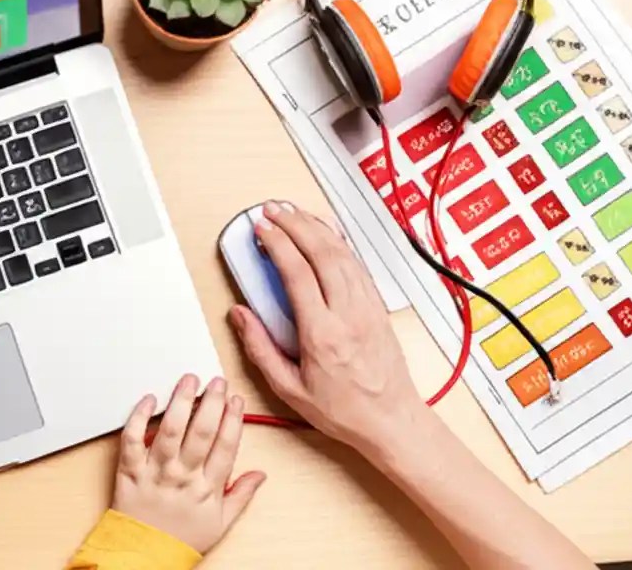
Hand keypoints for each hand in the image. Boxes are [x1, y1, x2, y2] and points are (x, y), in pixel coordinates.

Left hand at [112, 374, 265, 553]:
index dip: (232, 420)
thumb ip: (242, 495)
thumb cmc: (181, 540)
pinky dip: (139, 417)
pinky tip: (149, 399)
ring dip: (181, 401)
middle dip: (211, 402)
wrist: (144, 556)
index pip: (225, 447)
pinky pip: (132, 439)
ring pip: (170, 430)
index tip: (236, 400)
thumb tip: (260, 474)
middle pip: (201, 432)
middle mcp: (182, 476)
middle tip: (217, 382)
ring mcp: (155, 472)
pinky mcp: (129, 470)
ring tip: (189, 380)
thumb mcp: (221, 523)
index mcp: (207, 488)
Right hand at [229, 201, 426, 459]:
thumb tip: (240, 315)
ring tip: (295, 214)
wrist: (391, 421)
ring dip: (317, 228)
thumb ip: (260, 348)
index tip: (262, 229)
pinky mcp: (378, 308)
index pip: (297, 274)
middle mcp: (348, 315)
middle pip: (322, 253)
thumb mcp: (289, 389)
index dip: (278, 244)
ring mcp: (367, 308)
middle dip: (295, 224)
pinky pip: (358, 265)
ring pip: (343, 254)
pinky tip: (326, 234)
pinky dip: (339, 243)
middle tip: (273, 210)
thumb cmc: (344, 411)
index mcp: (322, 335)